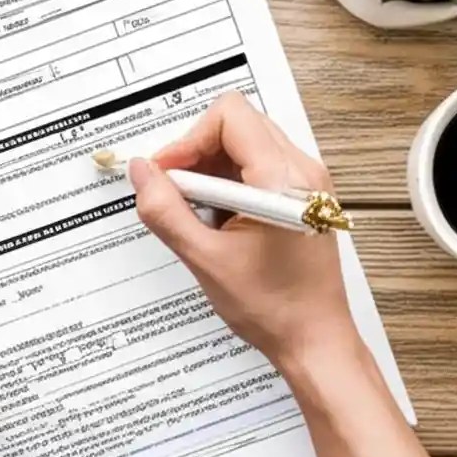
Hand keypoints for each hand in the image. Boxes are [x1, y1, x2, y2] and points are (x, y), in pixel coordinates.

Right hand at [129, 92, 358, 367]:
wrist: (314, 341)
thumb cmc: (274, 308)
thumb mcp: (205, 259)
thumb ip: (166, 211)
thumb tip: (142, 172)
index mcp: (284, 180)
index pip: (230, 115)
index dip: (188, 139)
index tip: (167, 173)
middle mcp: (303, 171)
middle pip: (237, 123)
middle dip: (197, 152)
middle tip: (176, 192)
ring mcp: (306, 183)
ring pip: (246, 143)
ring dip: (211, 169)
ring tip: (200, 213)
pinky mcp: (302, 197)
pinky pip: (258, 166)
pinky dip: (229, 183)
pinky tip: (219, 221)